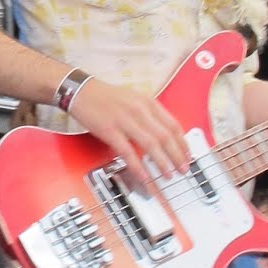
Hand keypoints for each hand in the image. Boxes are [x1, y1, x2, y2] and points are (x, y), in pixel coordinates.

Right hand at [67, 79, 190, 185]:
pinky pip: (128, 152)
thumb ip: (150, 115)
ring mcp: (124, 120)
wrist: (81, 91)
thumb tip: (164, 136)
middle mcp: (139, 110)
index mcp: (147, 102)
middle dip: (177, 156)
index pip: (173, 125)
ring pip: (151, 145)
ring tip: (168, 175)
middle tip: (183, 170)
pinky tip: (144, 176)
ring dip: (162, 163)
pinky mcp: (110, 130)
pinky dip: (138, 166)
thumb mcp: (134, 99)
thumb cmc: (107, 97)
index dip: (183, 144)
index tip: (187, 156)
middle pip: (165, 136)